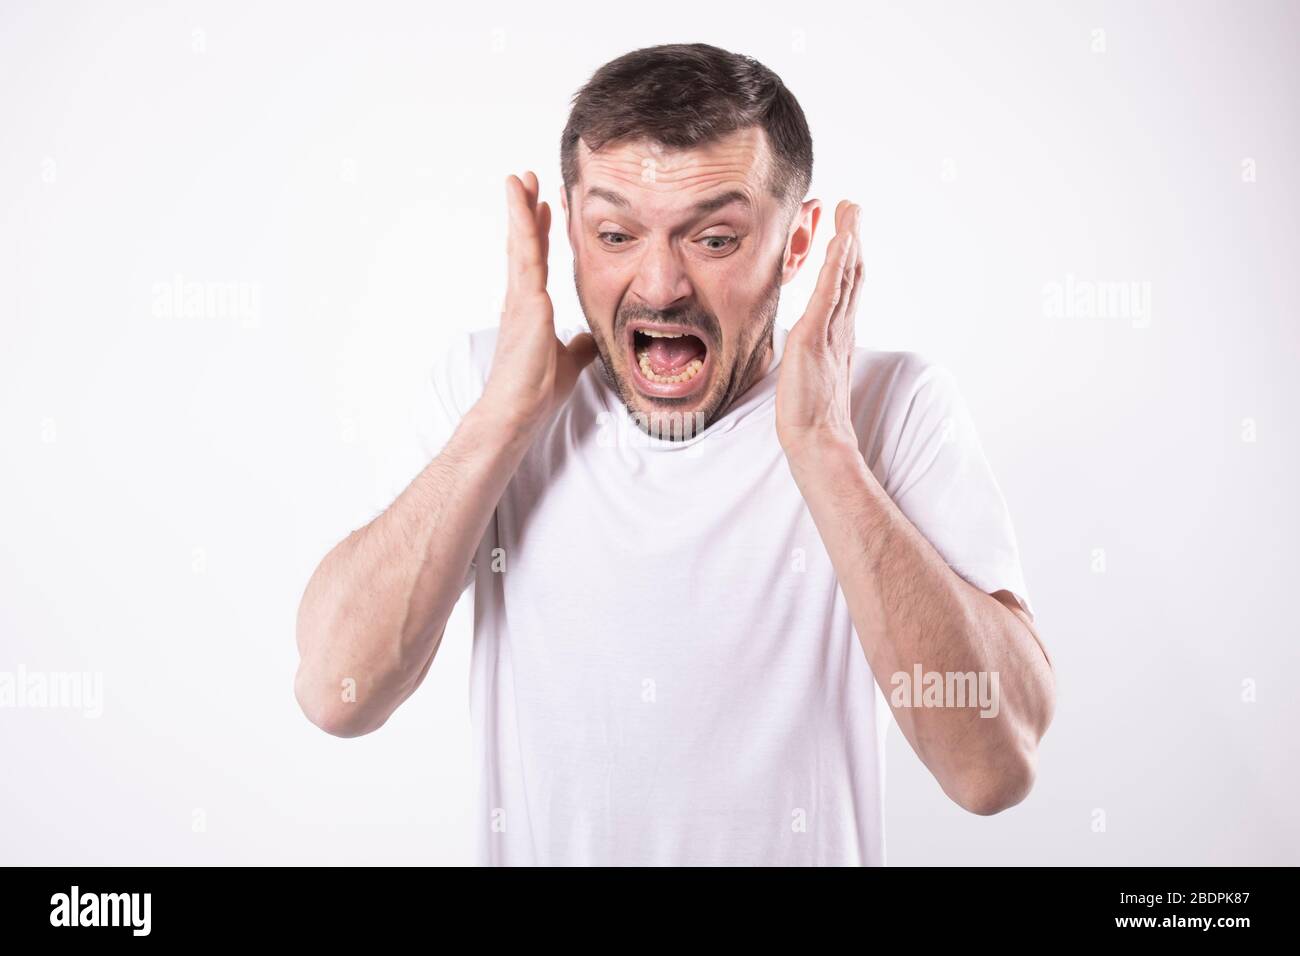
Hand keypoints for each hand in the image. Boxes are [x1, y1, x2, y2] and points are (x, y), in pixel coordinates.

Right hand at [479, 170, 596, 430]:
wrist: (517, 410)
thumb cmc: (535, 391)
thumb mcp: (568, 362)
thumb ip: (578, 346)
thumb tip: (589, 340)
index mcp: (530, 311)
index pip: (535, 264)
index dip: (538, 236)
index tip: (544, 211)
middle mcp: (521, 299)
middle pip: (524, 246)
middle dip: (526, 212)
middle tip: (527, 182)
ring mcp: (520, 298)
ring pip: (521, 242)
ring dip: (521, 208)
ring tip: (520, 178)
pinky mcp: (525, 300)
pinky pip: (526, 253)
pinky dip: (523, 224)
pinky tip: (525, 200)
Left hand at [776, 200, 862, 455]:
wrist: (816, 438)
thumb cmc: (809, 413)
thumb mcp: (810, 373)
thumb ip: (813, 355)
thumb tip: (806, 346)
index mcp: (838, 336)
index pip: (846, 288)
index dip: (848, 258)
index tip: (848, 232)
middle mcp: (841, 328)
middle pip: (852, 274)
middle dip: (853, 238)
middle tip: (853, 207)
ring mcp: (831, 330)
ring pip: (845, 275)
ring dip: (848, 239)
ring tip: (850, 210)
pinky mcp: (816, 335)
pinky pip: (830, 292)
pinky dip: (837, 264)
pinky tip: (841, 240)